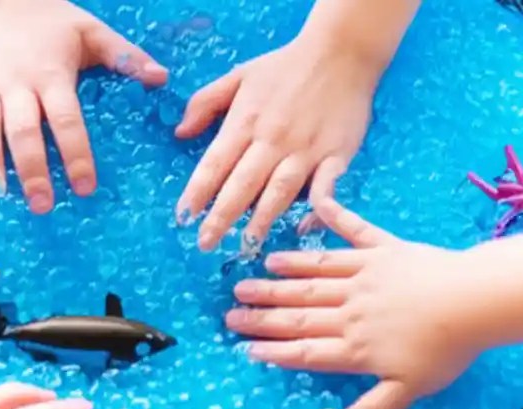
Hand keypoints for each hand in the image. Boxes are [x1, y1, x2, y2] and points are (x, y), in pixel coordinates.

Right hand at [0, 0, 167, 212]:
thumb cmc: (54, 22)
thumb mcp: (93, 32)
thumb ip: (126, 57)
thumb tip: (162, 78)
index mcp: (51, 75)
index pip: (66, 120)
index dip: (77, 154)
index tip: (86, 188)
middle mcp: (16, 82)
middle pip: (23, 130)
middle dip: (32, 169)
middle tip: (41, 205)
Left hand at [175, 24, 378, 251]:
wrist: (342, 51)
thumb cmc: (286, 66)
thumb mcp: (238, 75)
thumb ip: (205, 103)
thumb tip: (180, 133)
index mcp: (246, 120)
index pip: (215, 162)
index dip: (198, 192)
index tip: (182, 217)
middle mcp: (273, 138)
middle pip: (243, 183)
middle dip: (222, 216)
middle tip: (205, 243)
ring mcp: (306, 149)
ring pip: (279, 190)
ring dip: (262, 219)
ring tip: (246, 244)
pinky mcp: (336, 154)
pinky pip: (325, 187)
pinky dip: (318, 209)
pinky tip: (306, 227)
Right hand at [225, 200, 480, 408]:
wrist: (475, 301)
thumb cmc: (447, 348)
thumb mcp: (410, 389)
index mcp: (354, 347)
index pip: (305, 351)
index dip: (274, 350)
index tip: (247, 348)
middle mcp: (350, 310)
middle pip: (298, 314)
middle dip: (262, 315)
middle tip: (231, 313)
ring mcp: (364, 276)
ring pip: (312, 279)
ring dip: (279, 279)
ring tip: (250, 278)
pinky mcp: (383, 250)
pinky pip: (352, 234)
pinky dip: (331, 222)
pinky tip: (310, 213)